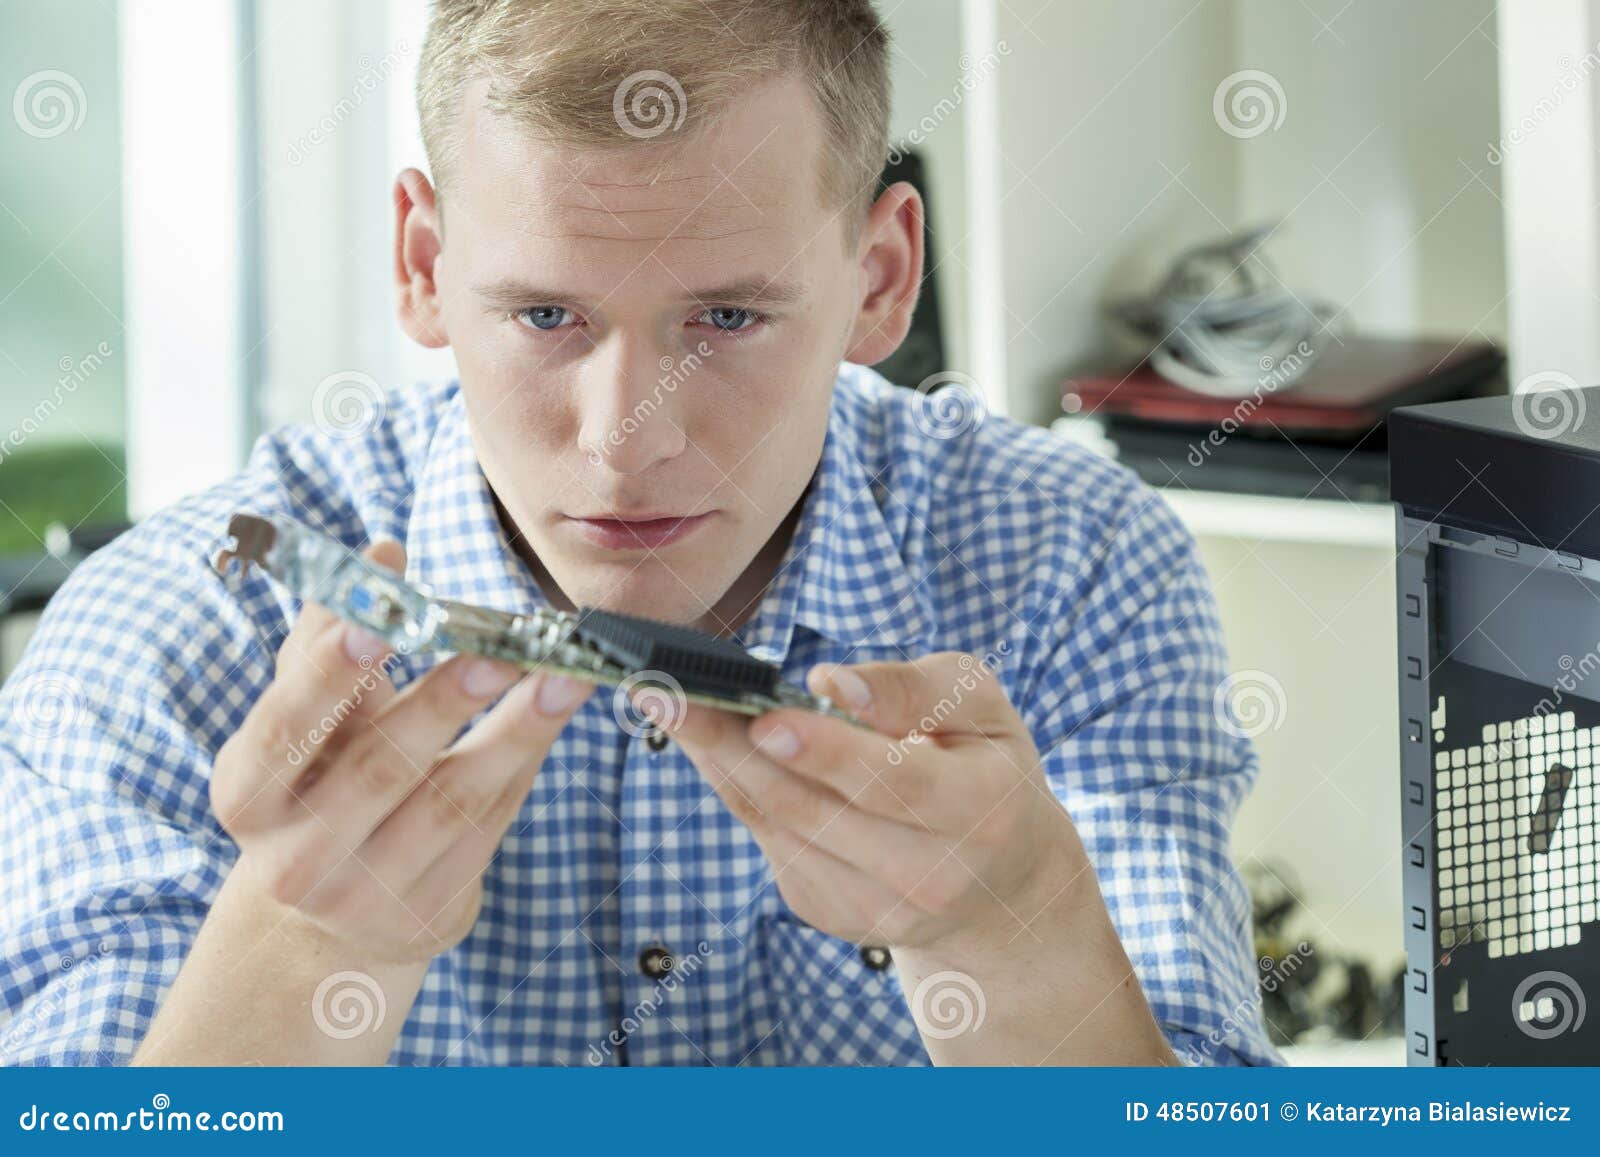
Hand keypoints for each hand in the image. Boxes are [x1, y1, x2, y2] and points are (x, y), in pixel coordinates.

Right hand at [210, 540, 593, 965]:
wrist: (336, 906)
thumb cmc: (322, 778)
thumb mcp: (308, 714)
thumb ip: (334, 633)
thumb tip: (383, 553)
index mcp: (246, 794)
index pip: (282, 727)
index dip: (329, 673)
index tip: (382, 619)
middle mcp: (294, 857)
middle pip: (378, 768)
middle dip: (446, 701)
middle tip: (504, 648)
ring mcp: (362, 897)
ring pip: (450, 802)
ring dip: (515, 733)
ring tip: (565, 678)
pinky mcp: (427, 914)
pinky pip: (488, 828)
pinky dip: (524, 766)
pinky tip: (554, 717)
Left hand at [650, 650, 1175, 1063]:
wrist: (1001, 887)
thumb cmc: (986, 768)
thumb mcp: (982, 709)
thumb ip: (913, 688)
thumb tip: (828, 686)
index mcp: (980, 814)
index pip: (893, 783)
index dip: (828, 753)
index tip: (765, 717)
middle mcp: (926, 876)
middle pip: (812, 809)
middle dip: (732, 747)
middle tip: (667, 692)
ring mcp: (870, 908)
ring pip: (775, 824)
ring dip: (715, 760)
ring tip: (664, 702)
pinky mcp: (825, 911)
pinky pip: (767, 836)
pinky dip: (733, 782)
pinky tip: (704, 739)